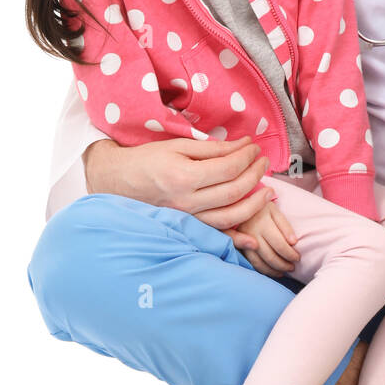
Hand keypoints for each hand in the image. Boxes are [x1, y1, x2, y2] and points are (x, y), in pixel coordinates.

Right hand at [84, 135, 273, 230]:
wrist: (116, 180)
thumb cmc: (147, 159)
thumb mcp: (178, 146)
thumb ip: (213, 148)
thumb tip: (244, 145)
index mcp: (183, 177)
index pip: (228, 168)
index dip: (247, 157)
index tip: (255, 148)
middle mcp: (185, 201)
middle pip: (233, 191)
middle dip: (255, 176)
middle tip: (264, 164)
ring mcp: (185, 218)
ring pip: (229, 217)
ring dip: (254, 206)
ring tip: (268, 192)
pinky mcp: (184, 228)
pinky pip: (214, 236)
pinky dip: (236, 239)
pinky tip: (253, 238)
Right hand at [227, 199, 300, 276]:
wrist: (235, 204)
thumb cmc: (259, 206)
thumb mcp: (274, 210)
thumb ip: (285, 226)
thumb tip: (294, 243)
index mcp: (262, 223)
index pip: (280, 245)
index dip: (290, 254)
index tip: (298, 258)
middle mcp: (251, 234)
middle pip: (270, 256)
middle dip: (283, 265)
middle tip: (292, 267)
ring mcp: (242, 242)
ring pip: (259, 263)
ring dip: (273, 270)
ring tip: (284, 271)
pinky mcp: (237, 247)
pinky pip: (250, 263)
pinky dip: (262, 270)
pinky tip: (272, 271)